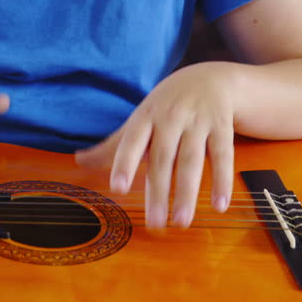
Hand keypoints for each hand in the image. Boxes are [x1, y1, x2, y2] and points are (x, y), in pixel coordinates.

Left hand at [75, 62, 235, 228]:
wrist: (209, 78)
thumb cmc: (165, 106)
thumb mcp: (138, 119)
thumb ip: (112, 145)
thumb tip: (79, 161)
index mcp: (145, 117)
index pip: (132, 142)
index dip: (124, 164)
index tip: (118, 188)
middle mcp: (171, 118)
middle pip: (163, 159)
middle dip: (158, 193)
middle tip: (154, 224)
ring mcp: (197, 122)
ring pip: (192, 161)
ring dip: (187, 193)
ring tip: (181, 221)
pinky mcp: (222, 127)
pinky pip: (223, 157)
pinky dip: (222, 181)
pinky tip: (219, 206)